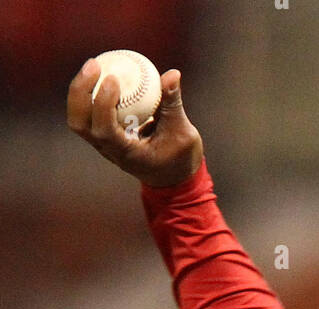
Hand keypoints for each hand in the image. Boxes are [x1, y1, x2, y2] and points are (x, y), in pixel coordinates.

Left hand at [67, 59, 202, 187]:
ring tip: (95, 65)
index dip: (102, 104)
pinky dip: (88, 91)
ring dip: (80, 90)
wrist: (171, 176)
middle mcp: (108, 151)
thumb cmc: (179, 156)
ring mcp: (101, 144)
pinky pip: (86, 112)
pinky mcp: (101, 135)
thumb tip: (173, 73)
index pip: (105, 131)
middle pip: (79, 124)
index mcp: (127, 156)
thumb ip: (173, 103)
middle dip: (80, 92)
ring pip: (78, 118)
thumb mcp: (183, 131)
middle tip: (95, 65)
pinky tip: (100, 71)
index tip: (113, 79)